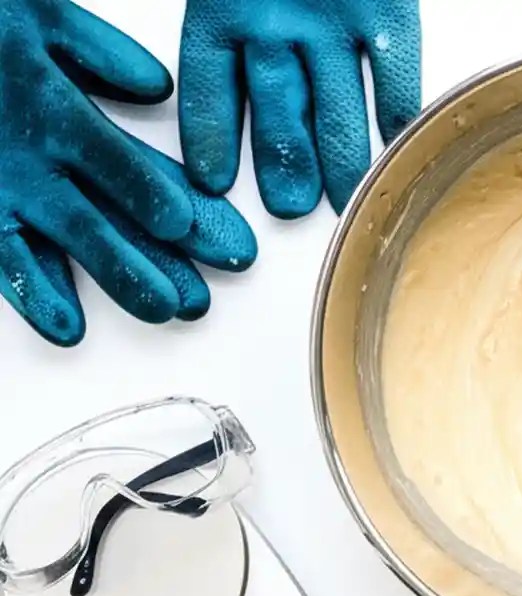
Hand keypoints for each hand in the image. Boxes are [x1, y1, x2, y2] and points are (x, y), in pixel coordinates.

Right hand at [0, 0, 255, 346]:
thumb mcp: (38, 17)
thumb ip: (99, 52)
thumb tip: (155, 87)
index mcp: (54, 110)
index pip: (117, 160)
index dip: (152, 192)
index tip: (187, 224)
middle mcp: (28, 160)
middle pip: (98, 218)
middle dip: (149, 260)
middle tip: (194, 299)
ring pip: (58, 246)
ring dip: (110, 281)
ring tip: (159, 314)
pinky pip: (3, 259)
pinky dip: (34, 295)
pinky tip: (69, 330)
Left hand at [179, 0, 421, 217]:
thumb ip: (235, 8)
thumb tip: (240, 69)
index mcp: (219, 5)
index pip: (208, 89)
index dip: (212, 139)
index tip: (213, 182)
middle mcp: (273, 19)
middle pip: (275, 113)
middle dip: (283, 165)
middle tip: (289, 208)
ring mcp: (334, 20)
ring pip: (335, 112)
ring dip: (340, 163)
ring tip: (347, 200)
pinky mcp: (388, 9)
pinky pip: (393, 80)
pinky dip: (394, 119)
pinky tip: (395, 146)